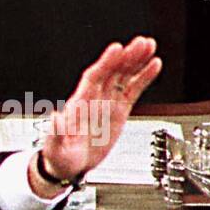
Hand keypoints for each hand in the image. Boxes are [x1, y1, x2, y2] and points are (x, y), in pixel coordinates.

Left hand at [36, 36, 162, 186]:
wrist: (69, 167)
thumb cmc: (60, 157)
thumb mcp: (55, 148)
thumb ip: (56, 132)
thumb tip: (55, 116)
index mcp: (79, 104)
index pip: (94, 77)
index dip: (105, 63)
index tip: (117, 49)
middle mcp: (94, 99)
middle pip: (111, 72)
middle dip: (126, 57)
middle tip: (142, 42)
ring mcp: (107, 103)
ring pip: (123, 77)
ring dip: (136, 61)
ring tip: (150, 45)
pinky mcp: (118, 111)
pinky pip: (133, 91)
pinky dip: (144, 78)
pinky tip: (154, 65)